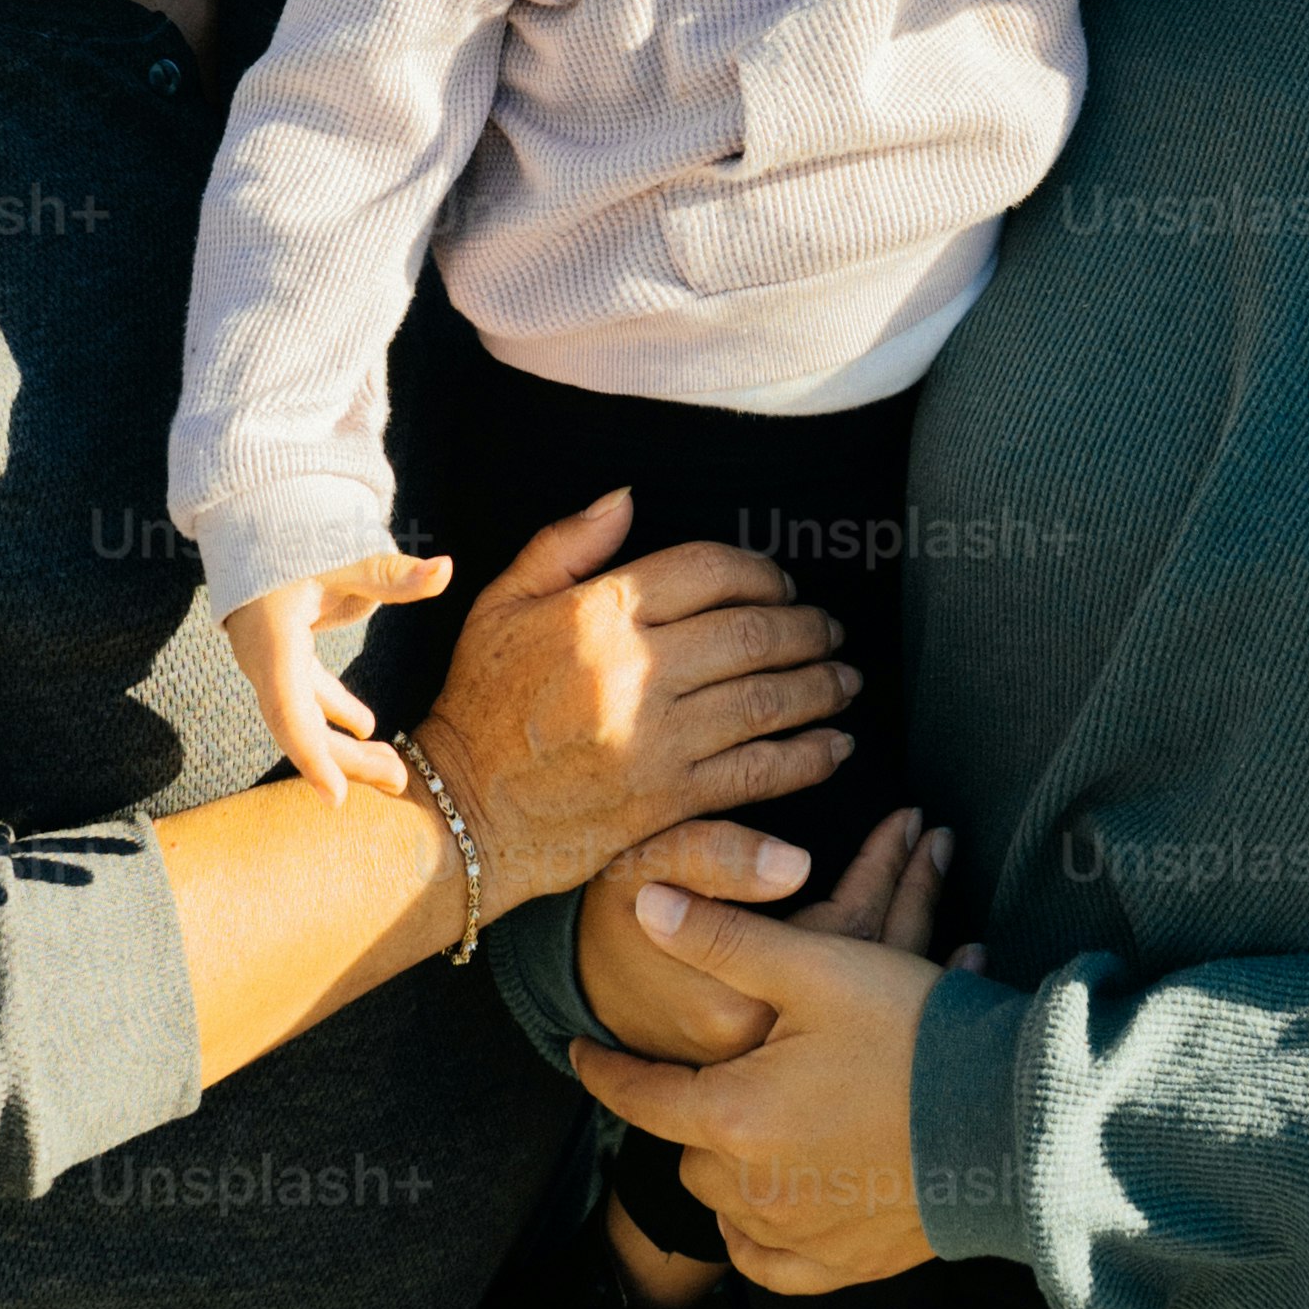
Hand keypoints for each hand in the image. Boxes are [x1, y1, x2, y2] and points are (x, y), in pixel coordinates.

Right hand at [221, 553, 452, 804]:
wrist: (254, 514)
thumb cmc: (298, 531)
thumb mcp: (347, 553)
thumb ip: (393, 571)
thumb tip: (446, 569)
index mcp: (272, 635)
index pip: (288, 705)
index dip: (311, 754)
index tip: (335, 798)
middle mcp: (262, 656)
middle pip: (299, 724)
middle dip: (344, 761)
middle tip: (397, 781)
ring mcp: (267, 659)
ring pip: (302, 718)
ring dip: (343, 746)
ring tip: (393, 770)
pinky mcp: (279, 655)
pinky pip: (305, 699)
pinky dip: (335, 716)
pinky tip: (368, 731)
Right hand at [412, 489, 861, 922]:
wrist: (463, 810)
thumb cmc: (482, 701)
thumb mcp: (501, 605)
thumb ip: (565, 544)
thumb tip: (628, 498)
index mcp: (597, 614)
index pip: (708, 570)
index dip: (760, 572)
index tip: (782, 586)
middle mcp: (633, 671)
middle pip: (752, 633)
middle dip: (806, 629)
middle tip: (830, 630)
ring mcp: (654, 738)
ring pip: (766, 700)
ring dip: (821, 687)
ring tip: (844, 680)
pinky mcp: (668, 798)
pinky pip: (758, 770)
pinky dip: (808, 756)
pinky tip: (833, 745)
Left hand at [571, 891, 942, 1294]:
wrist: (1013, 1122)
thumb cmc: (914, 1036)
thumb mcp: (814, 968)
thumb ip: (721, 939)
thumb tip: (642, 906)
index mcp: (732, 1116)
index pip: (639, 1097)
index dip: (605, 1070)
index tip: (582, 1051)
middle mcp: (752, 1189)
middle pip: (688, 1147)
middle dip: (693, 1111)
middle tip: (719, 1076)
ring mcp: (798, 1235)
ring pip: (726, 1203)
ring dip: (728, 1166)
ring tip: (755, 1126)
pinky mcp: (843, 1264)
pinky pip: (770, 1261)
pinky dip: (761, 1231)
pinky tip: (775, 1201)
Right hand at [577, 801, 950, 1067]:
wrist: (588, 995)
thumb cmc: (613, 929)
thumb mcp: (642, 876)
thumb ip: (710, 862)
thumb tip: (795, 865)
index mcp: (742, 1009)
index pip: (840, 928)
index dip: (880, 868)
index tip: (908, 820)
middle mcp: (776, 1056)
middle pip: (869, 962)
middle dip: (910, 887)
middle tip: (936, 834)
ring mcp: (791, 1075)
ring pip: (877, 994)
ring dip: (917, 923)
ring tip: (942, 869)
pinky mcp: (800, 1075)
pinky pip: (875, 1029)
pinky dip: (919, 980)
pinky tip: (956, 954)